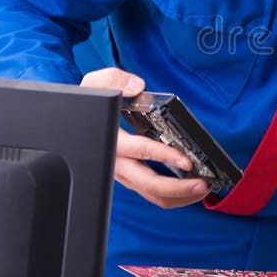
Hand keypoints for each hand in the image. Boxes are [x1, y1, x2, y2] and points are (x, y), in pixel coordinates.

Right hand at [80, 67, 210, 208]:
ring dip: (178, 196)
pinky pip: (150, 192)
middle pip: (148, 184)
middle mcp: (116, 163)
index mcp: (111, 141)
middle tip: (202, 183)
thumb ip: (115, 80)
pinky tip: (189, 189)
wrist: (74, 121)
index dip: (165, 157)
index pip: (141, 151)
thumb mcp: (96, 84)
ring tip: (202, 189)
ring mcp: (123, 173)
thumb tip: (137, 87)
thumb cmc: (88, 103)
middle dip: (177, 188)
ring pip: (150, 194)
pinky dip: (172, 195)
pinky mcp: (129, 177)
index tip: (187, 161)